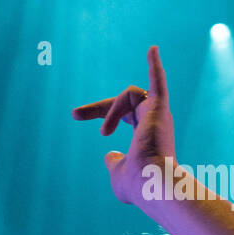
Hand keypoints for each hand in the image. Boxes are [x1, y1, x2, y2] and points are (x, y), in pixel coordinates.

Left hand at [71, 45, 175, 205]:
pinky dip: (155, 66)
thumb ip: (114, 164)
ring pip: (127, 96)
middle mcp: (155, 121)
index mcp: (147, 135)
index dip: (99, 112)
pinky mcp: (160, 109)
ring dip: (109, 112)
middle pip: (123, 102)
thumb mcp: (118, 175)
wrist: (152, 185)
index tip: (74, 115)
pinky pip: (158, 82)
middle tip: (74, 115)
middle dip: (98, 108)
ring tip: (104, 132)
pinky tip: (152, 49)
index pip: (122, 115)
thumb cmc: (138, 185)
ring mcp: (159, 114)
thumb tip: (109, 156)